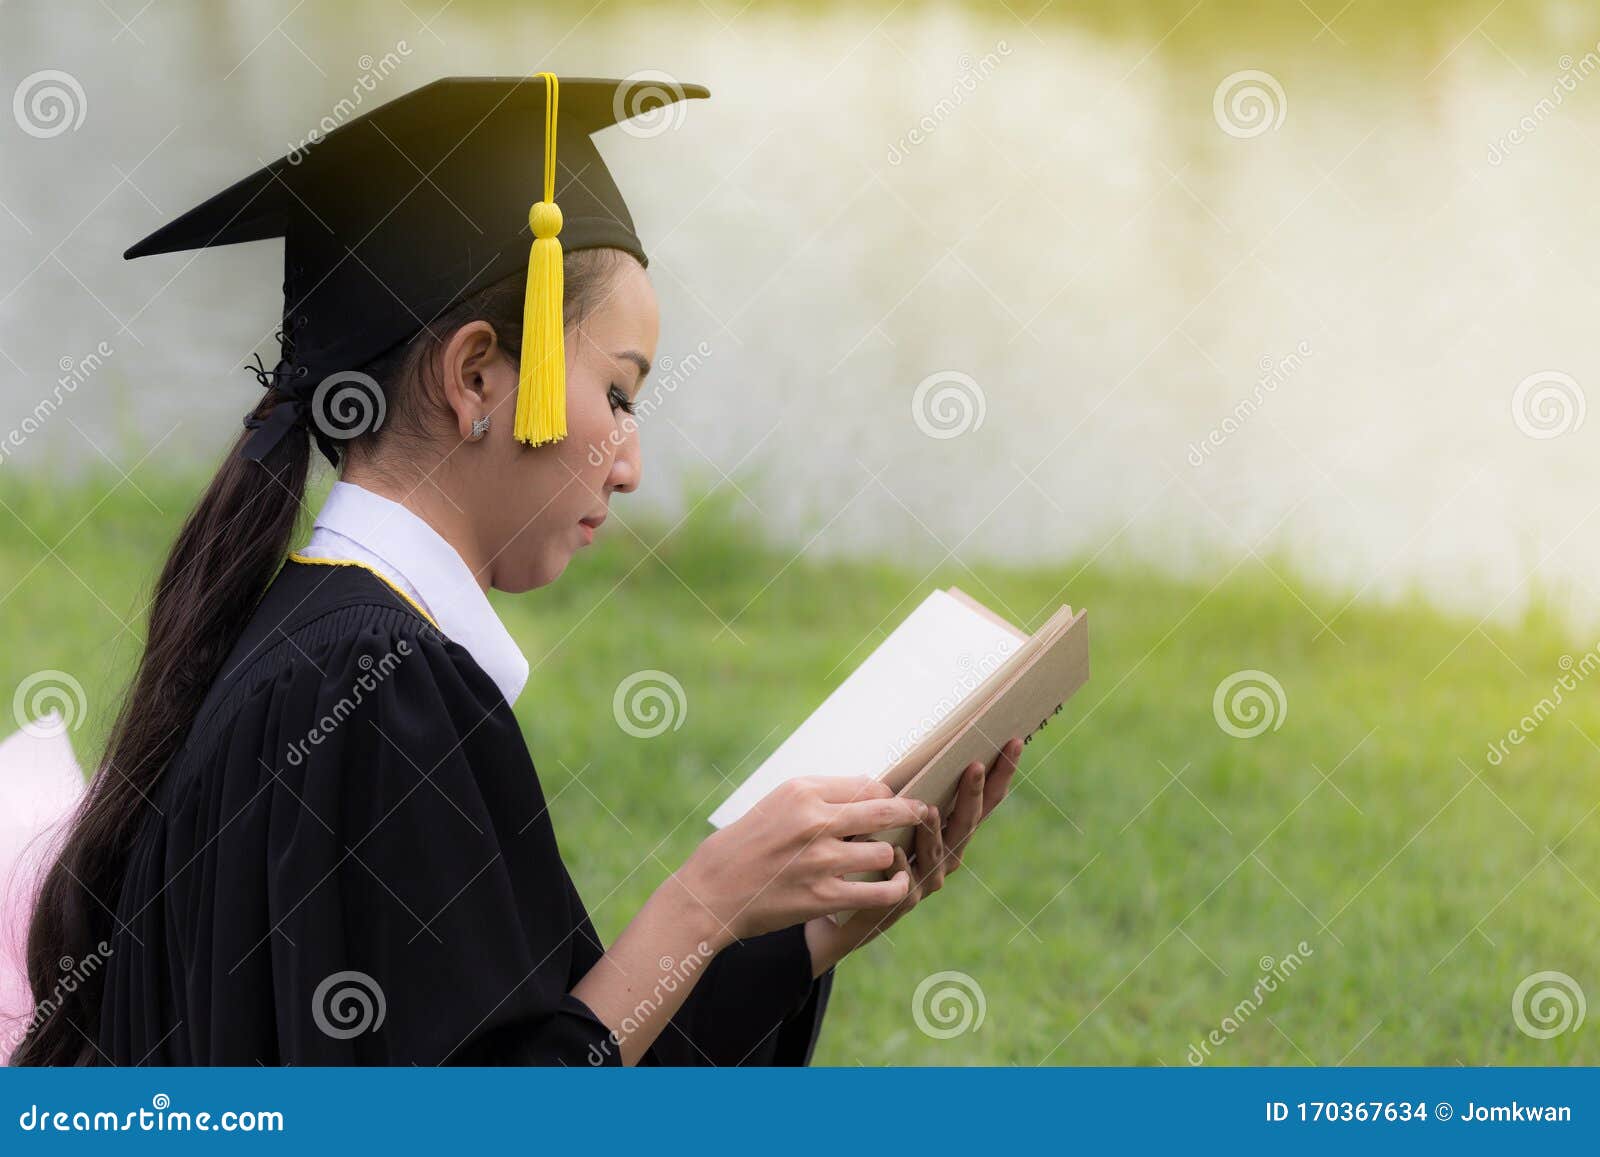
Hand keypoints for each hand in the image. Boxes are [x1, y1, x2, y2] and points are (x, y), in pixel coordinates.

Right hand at [674, 776, 928, 946]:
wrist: (712, 891)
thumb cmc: (746, 844)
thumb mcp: (777, 803)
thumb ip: (821, 795)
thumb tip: (869, 786)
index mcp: (802, 791)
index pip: (867, 785)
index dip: (887, 795)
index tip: (895, 803)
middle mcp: (814, 820)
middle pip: (884, 808)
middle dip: (911, 812)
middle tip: (924, 814)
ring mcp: (820, 859)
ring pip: (885, 850)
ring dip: (890, 856)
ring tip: (889, 859)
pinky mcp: (824, 895)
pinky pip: (880, 890)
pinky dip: (897, 888)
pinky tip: (900, 885)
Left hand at [804, 737, 1023, 974]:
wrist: (846, 910)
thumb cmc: (872, 852)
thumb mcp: (893, 818)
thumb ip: (905, 793)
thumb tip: (912, 748)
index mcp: (949, 833)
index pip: (982, 800)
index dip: (1000, 774)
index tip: (1013, 742)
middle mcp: (945, 857)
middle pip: (966, 824)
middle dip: (973, 795)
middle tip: (976, 765)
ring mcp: (926, 881)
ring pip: (937, 854)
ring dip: (934, 830)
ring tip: (931, 809)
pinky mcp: (901, 902)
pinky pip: (904, 882)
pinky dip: (901, 866)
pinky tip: (897, 853)